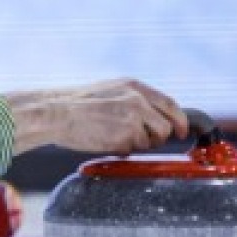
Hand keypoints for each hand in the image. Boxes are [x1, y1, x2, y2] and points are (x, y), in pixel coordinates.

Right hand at [6, 78, 189, 155]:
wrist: (55, 112)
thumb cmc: (76, 104)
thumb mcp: (110, 90)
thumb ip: (134, 99)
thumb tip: (155, 116)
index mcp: (134, 86)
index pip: (170, 104)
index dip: (179, 120)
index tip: (180, 131)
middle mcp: (138, 100)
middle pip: (166, 126)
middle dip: (158, 137)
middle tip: (142, 139)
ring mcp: (133, 119)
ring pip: (151, 141)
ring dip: (137, 143)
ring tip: (112, 135)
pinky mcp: (125, 136)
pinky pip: (133, 150)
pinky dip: (122, 149)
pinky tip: (105, 139)